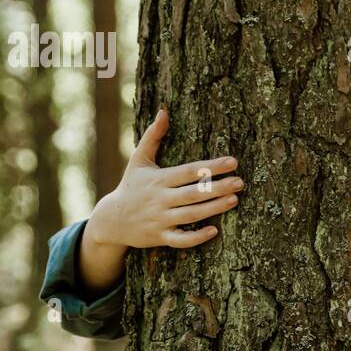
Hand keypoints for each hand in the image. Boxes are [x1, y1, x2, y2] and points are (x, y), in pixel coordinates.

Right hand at [78, 109, 244, 293]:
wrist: (110, 220)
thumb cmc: (131, 186)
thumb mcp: (138, 160)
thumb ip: (153, 136)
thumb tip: (164, 111)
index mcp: (159, 179)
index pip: (189, 171)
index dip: (211, 166)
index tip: (233, 161)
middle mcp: (160, 199)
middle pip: (193, 193)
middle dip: (218, 188)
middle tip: (240, 182)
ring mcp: (160, 219)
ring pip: (191, 215)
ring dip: (213, 208)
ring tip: (234, 199)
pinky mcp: (160, 237)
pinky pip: (180, 239)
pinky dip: (196, 237)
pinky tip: (214, 230)